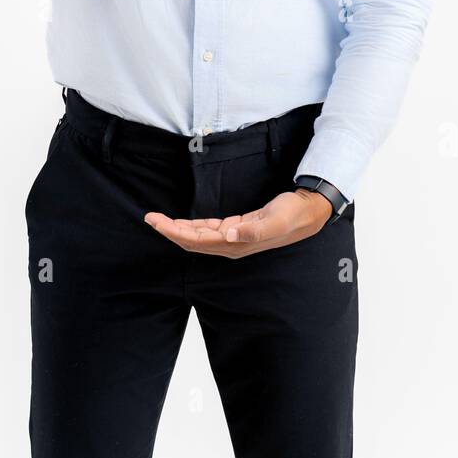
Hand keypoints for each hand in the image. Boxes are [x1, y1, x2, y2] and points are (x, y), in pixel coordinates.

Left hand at [143, 187, 332, 258]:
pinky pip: (209, 230)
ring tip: (158, 219)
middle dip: (170, 231)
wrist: (308, 212)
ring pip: (199, 237)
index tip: (156, 222)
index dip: (175, 233)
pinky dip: (193, 226)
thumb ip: (253, 230)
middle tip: (149, 218)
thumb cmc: (293, 214)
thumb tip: (229, 235)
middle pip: (192, 242)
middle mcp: (232, 244)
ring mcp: (234, 238)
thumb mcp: (276, 220)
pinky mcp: (237, 228)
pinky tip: (182, 222)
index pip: (197, 242)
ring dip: (178, 229)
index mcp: (237, 244)